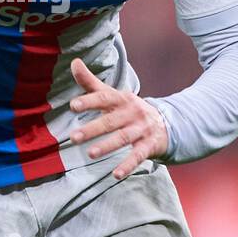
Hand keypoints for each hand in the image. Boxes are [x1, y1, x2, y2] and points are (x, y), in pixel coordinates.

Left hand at [67, 57, 168, 179]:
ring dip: (107, 146)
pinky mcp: (149, 145)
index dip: (89, 101)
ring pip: (123, 138)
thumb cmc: (129, 109)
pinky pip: (138, 156)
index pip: (104, 98)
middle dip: (92, 129)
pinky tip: (116, 175)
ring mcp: (142, 129)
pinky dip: (128, 165)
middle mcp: (132, 112)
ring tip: (90, 153)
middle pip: (111, 121)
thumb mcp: (112, 95)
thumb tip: (74, 62)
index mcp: (122, 98)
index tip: (73, 106)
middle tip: (72, 138)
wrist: (165, 123)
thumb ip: (91, 83)